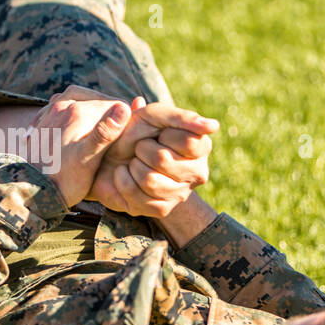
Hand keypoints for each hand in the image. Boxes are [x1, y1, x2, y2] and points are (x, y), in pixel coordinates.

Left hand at [25, 86, 131, 206]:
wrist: (28, 191)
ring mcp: (49, 114)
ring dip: (88, 106)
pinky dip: (69, 111)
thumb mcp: (89, 160)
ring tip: (98, 119)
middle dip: (108, 108)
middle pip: (93, 99)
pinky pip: (57, 107)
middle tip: (120, 122)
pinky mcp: (40, 123)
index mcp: (79, 113)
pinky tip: (72, 123)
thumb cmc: (63, 180)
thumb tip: (124, 107)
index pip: (113, 104)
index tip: (134, 130)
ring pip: (74, 99)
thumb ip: (106, 133)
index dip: (127, 115)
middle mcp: (63, 107)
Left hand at [90, 96, 216, 217]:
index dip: (165, 134)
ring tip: (135, 162)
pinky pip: (135, 195)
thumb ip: (182, 117)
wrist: (110, 154)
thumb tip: (214, 126)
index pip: (189, 142)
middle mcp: (197, 173)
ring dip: (132, 165)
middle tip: (143, 148)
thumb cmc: (137, 131)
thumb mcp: (155, 115)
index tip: (160, 133)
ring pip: (149, 179)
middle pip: (163, 160)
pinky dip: (122, 180)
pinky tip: (126, 175)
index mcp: (202, 147)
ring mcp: (180, 194)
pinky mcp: (161, 210)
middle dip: (143, 148)